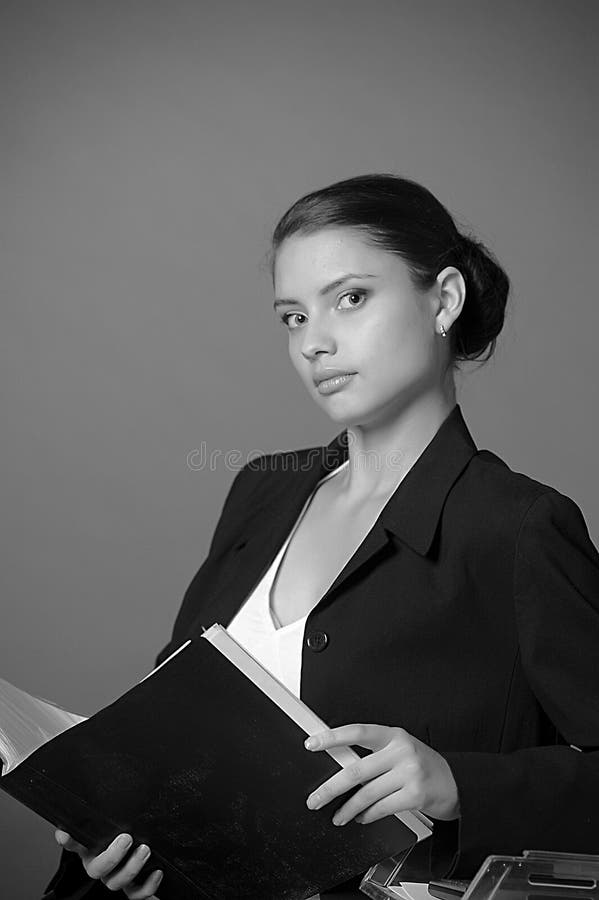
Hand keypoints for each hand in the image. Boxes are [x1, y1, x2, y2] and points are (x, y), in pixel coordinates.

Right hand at [55, 828, 163, 897]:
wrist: (144, 847)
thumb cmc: (125, 834)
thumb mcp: (111, 824)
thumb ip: (95, 821)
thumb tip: (66, 828)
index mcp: (92, 850)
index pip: (75, 845)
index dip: (69, 841)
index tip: (65, 834)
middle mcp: (102, 867)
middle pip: (98, 870)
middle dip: (112, 856)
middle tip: (127, 838)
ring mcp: (117, 878)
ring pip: (117, 883)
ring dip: (131, 868)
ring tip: (145, 850)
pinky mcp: (134, 888)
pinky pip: (137, 894)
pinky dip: (147, 886)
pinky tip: (157, 872)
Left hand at [304, 723, 459, 824]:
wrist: (458, 783)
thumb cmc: (424, 766)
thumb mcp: (400, 751)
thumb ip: (375, 755)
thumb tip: (339, 769)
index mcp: (393, 735)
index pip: (357, 731)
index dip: (332, 737)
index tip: (311, 744)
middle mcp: (401, 750)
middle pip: (356, 769)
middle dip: (330, 787)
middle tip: (315, 799)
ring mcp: (409, 772)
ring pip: (366, 793)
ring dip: (347, 809)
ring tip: (337, 816)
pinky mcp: (415, 794)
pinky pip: (381, 808)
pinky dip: (367, 815)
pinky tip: (360, 818)